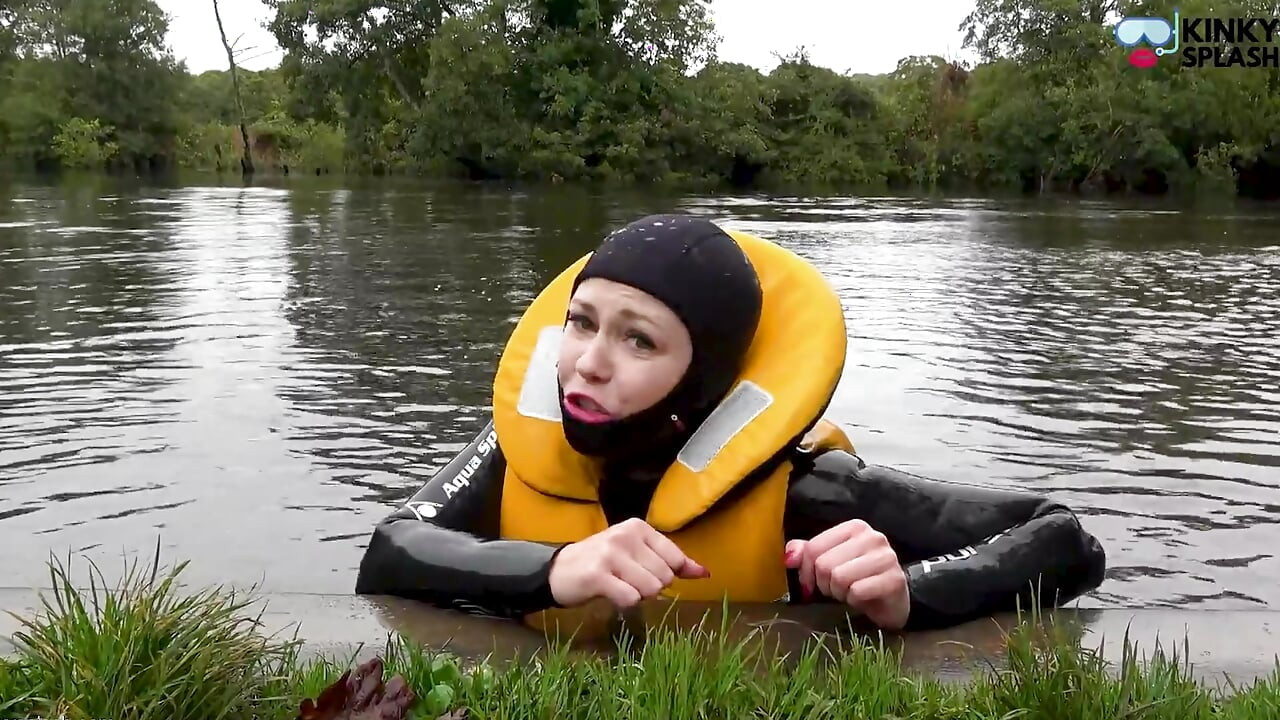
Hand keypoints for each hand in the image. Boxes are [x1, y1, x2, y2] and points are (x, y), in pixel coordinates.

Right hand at [548, 517, 710, 608]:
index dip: (668, 574)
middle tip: (628, 581)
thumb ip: (670, 561)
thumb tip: (705, 573)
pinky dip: (625, 603)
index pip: (675, 558)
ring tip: (619, 586)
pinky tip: (610, 594)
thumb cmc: (603, 562)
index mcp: (638, 528)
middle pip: (664, 577)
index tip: (647, 574)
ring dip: (638, 595)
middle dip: (651, 587)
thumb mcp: (637, 554)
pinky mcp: (598, 575)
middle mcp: (625, 536)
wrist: (558, 570)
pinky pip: (630, 598)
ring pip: (650, 589)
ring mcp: (611, 555)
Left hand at [784, 519, 909, 630]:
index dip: (806, 571)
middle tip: (836, 590)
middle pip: (824, 564)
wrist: (893, 602)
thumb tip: (788, 557)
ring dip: (839, 593)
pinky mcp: (894, 580)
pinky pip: (857, 592)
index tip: (812, 584)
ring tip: (849, 593)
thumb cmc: (858, 580)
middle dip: (825, 584)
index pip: (813, 548)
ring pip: (839, 577)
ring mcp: (886, 557)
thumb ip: (807, 554)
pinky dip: (854, 601)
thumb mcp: (830, 563)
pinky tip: (862, 600)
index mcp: (854, 527)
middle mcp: (872, 537)